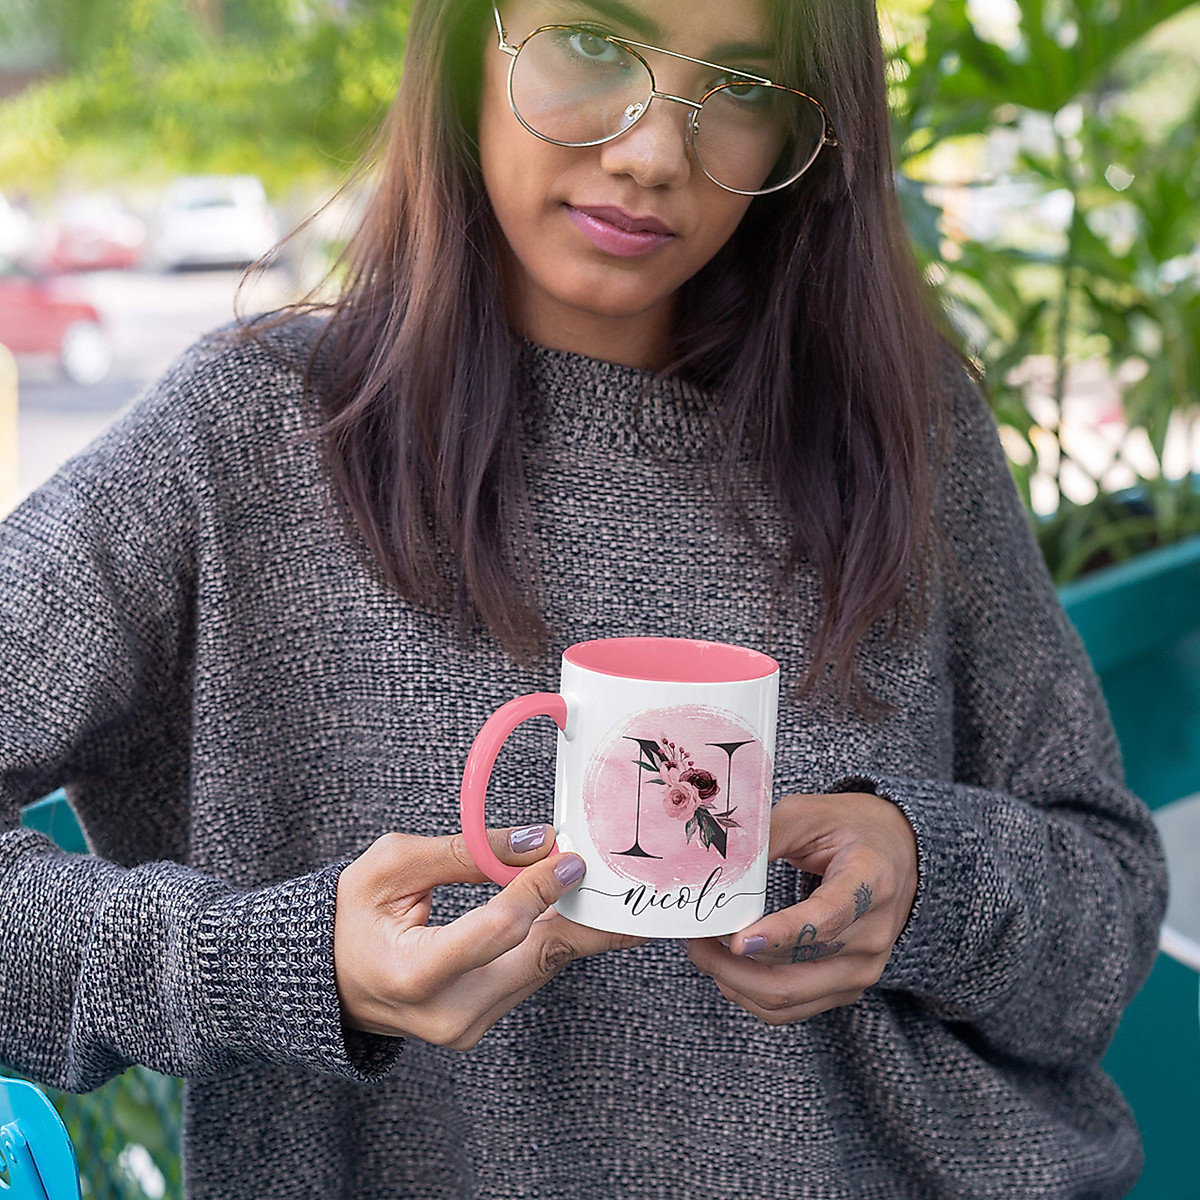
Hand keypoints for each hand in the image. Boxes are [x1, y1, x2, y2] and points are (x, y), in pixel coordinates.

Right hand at [334, 825, 649, 1049]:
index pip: (499, 929)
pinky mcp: (481, 1022)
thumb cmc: (350, 916)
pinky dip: (554, 937)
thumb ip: (466, 851)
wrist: (326, 979)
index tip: (571, 856)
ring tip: (610, 884)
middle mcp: (448, 1014)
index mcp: (415, 974)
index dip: (540, 889)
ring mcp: (467, 1027)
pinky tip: (577, 905)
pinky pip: (532, 974)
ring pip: (544, 967)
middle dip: (588, 917)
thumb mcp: (392, 866)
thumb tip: (538, 840)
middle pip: (539, 958)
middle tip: (630, 883)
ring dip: (578, 923)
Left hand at [681, 791, 917, 1024]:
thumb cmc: (848, 828)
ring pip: (786, 999)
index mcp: (870, 881)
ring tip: (700, 950)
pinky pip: (791, 1008)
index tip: (736, 939)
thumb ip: (766, 836)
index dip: (781, 934)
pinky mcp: (848, 988)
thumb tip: (714, 861)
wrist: (896, 853)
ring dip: (733, 981)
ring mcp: (864, 969)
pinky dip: (750, 993)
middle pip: (795, 974)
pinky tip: (726, 966)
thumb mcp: (807, 814)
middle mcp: (874, 934)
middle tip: (692, 939)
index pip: (825, 920)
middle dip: (732, 964)